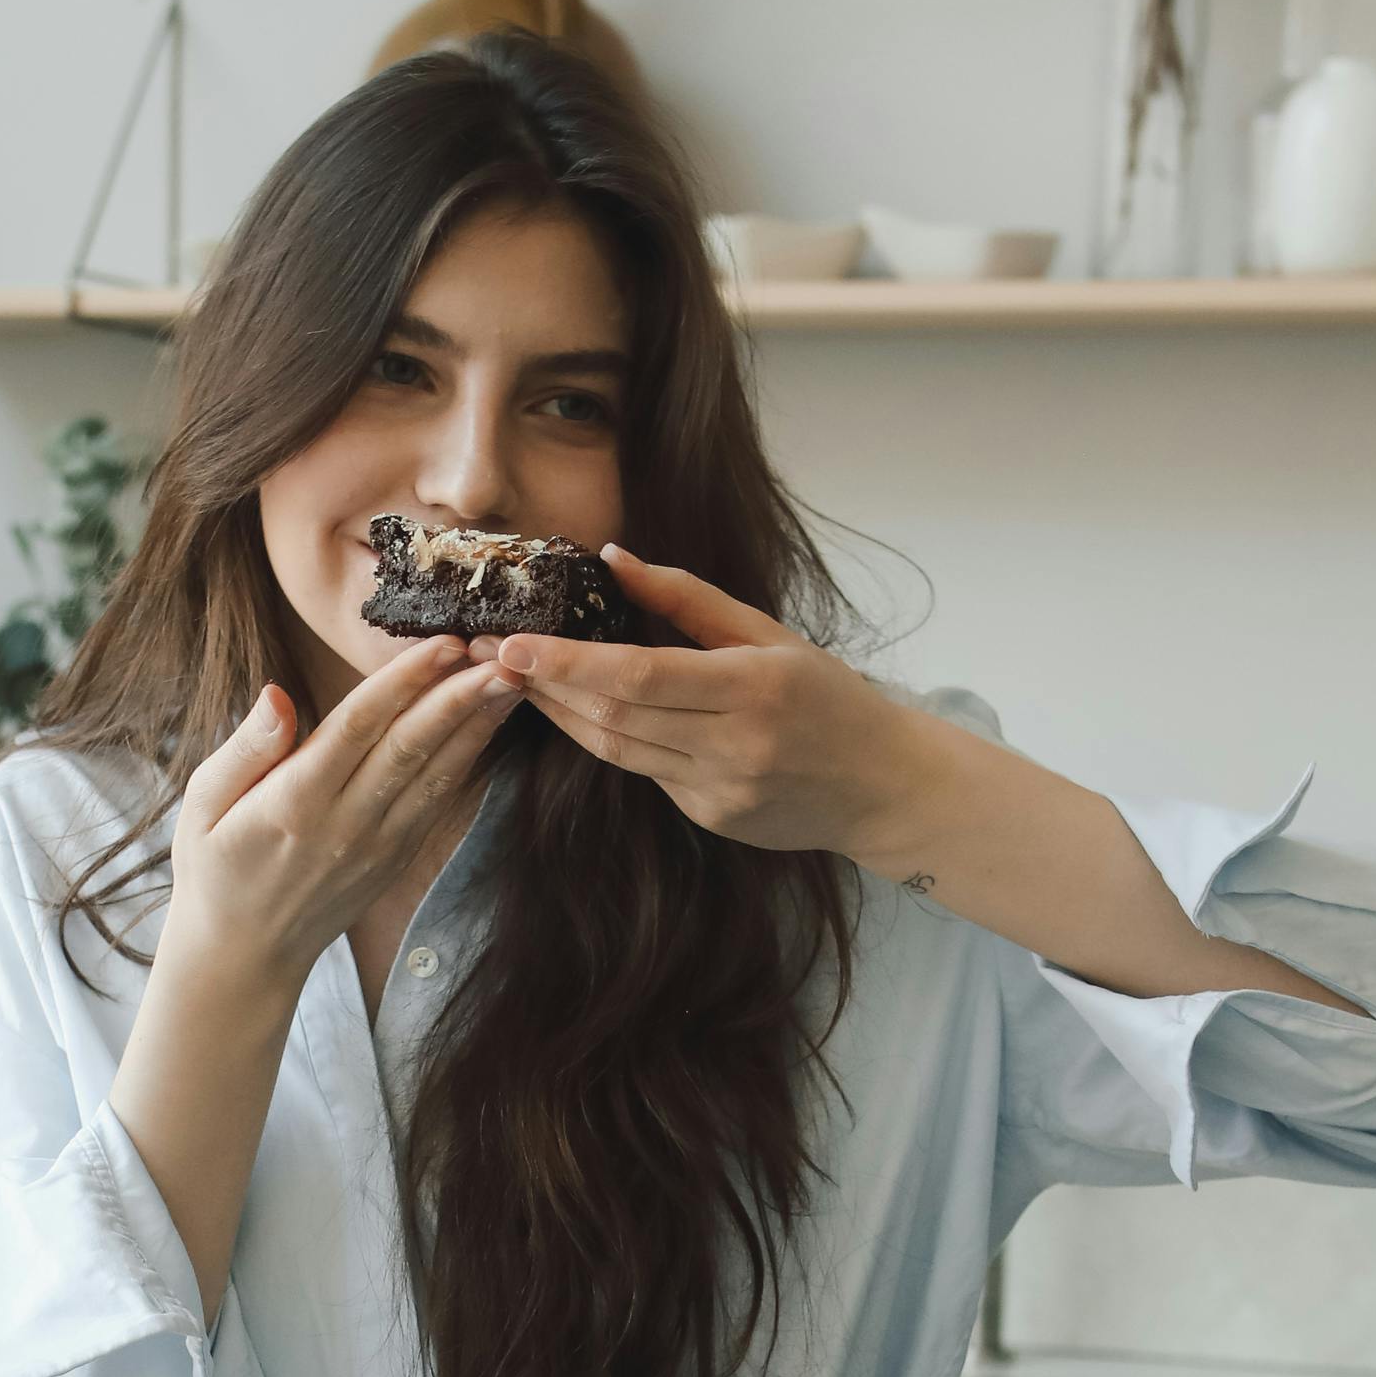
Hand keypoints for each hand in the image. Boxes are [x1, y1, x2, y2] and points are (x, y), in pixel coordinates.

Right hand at [164, 635, 521, 995]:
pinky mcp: (396, 859)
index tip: (444, 644)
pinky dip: (468, 762)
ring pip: (438, 775)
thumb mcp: (204, 803)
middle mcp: (345, 824)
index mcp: (294, 802)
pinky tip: (489, 727)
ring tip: (513, 681)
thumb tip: (278, 693)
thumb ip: (247, 748)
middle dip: (461, 696)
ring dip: (478, 726)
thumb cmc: (215, 867)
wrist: (244, 954)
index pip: (358, 727)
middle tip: (505, 654)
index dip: (406, 682)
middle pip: (412, 748)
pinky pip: (438, 803)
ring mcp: (378, 846)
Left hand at [475, 542, 932, 859]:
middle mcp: (731, 746)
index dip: (569, 664)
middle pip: (615, 716)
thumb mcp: (769, 634)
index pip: (639, 676)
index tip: (515, 644)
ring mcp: (718, 791)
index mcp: (751, 689)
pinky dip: (611, 738)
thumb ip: (686, 598)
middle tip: (494, 653)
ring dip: (563, 714)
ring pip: (616, 750)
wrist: (881, 786)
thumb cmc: (828, 697)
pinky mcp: (710, 817)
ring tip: (522, 679)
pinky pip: (645, 772)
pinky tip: (585, 710)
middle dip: (547, 686)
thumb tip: (613, 559)